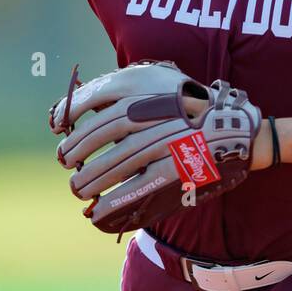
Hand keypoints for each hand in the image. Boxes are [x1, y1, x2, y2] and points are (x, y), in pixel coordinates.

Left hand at [48, 61, 265, 234]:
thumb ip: (123, 87)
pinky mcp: (173, 168)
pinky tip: (98, 209)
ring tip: (78, 186)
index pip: (91, 97)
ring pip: (111, 163)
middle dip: (74, 151)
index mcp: (141, 83)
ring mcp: (160, 140)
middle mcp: (148, 109)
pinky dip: (112, 200)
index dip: (68, 114)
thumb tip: (76, 110)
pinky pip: (135, 187)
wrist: (233, 127)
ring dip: (88, 179)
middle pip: (96, 134)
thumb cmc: (186, 105)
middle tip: (65, 161)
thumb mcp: (157, 80)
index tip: (58, 127)